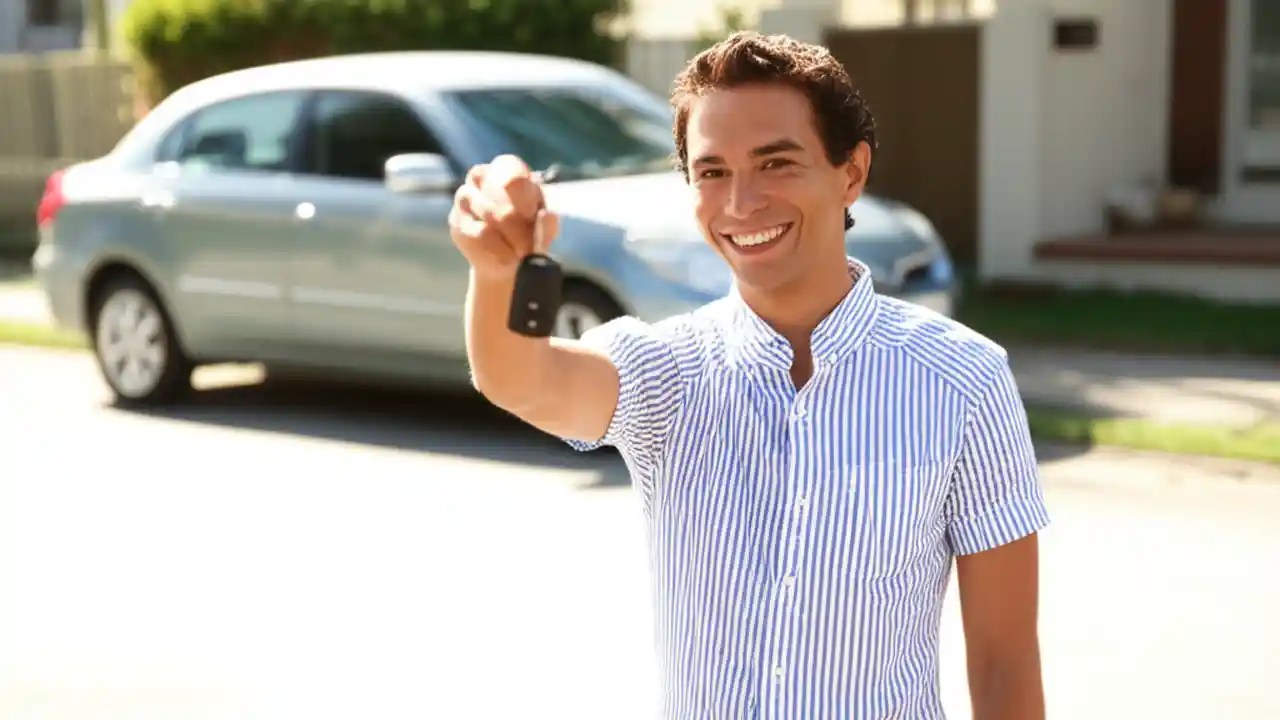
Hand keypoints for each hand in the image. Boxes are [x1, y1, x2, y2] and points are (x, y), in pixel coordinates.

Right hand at [449, 154, 559, 279]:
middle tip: (530, 244)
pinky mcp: (457, 221)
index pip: (508, 166)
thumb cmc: (529, 236)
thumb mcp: (545, 230)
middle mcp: (481, 177)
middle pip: (497, 189)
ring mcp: (465, 197)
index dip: (520, 190)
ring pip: (488, 212)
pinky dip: (497, 248)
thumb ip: (548, 223)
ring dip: (510, 237)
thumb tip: (547, 215)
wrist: (507, 263)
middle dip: (517, 221)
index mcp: (507, 169)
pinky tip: (507, 258)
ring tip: (522, 253)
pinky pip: (478, 232)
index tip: (530, 213)